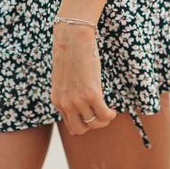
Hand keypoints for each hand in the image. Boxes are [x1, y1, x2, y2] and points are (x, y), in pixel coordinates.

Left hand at [50, 22, 116, 136]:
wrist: (72, 39)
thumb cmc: (69, 55)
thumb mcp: (62, 79)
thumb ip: (65, 94)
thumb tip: (74, 106)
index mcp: (57, 100)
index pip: (70, 125)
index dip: (83, 124)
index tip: (91, 117)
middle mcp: (66, 103)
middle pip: (81, 129)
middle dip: (93, 126)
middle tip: (100, 116)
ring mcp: (78, 100)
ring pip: (95, 123)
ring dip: (103, 121)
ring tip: (107, 112)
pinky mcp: (91, 93)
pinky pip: (104, 114)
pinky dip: (110, 115)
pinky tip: (112, 110)